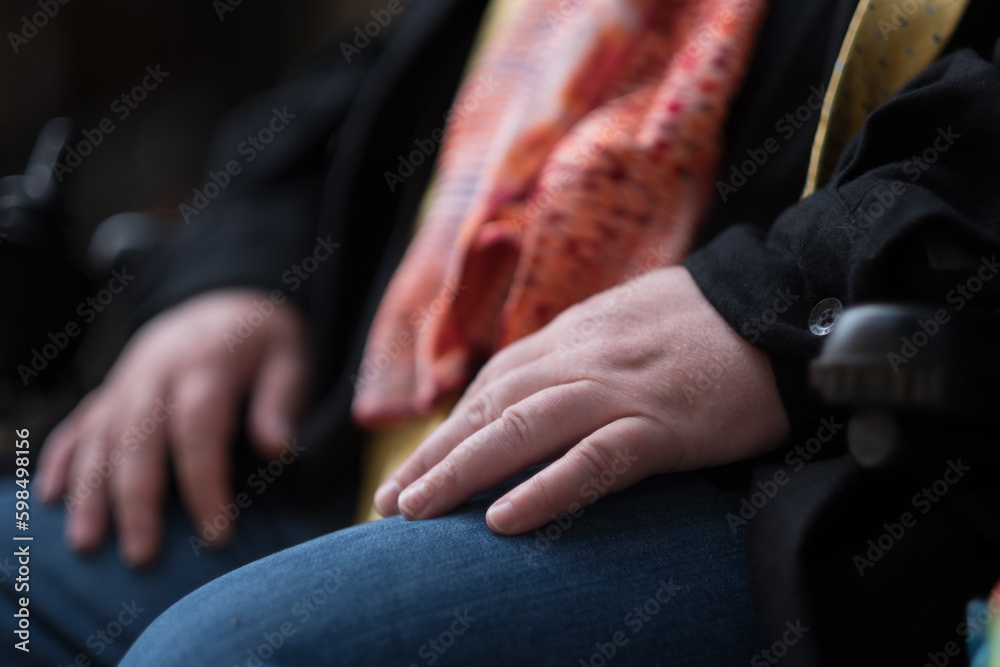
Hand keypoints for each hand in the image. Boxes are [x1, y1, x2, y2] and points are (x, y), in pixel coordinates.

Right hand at [37, 290, 306, 566]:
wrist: (225, 299)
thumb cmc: (264, 342)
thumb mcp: (290, 359)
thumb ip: (281, 402)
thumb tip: (277, 449)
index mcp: (206, 365)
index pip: (199, 430)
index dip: (205, 484)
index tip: (217, 534)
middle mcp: (156, 373)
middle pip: (138, 439)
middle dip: (138, 501)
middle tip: (142, 557)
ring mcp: (126, 380)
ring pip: (100, 437)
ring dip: (89, 490)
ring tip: (86, 543)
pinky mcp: (111, 389)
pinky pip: (79, 423)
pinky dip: (61, 458)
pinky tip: (50, 497)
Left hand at [374, 266, 789, 533]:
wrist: (776, 308)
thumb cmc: (701, 325)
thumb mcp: (621, 325)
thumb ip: (573, 354)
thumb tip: (531, 390)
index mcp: (570, 338)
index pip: (490, 387)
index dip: (445, 431)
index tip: (410, 472)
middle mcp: (581, 359)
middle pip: (490, 408)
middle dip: (433, 456)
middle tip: (389, 506)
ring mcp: (619, 390)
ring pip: (523, 429)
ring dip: (462, 470)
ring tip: (416, 513)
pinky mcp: (662, 424)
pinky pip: (595, 460)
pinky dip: (547, 489)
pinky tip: (504, 520)